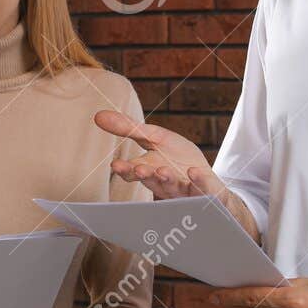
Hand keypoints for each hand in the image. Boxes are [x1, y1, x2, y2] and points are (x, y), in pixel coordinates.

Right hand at [93, 109, 260, 239]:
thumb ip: (128, 128)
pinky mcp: (205, 192)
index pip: (133, 172)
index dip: (125, 170)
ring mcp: (185, 189)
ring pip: (173, 186)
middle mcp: (164, 183)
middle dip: (144, 175)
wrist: (209, 184)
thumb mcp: (155, 138)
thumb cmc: (179, 160)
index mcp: (149, 171)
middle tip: (138, 170)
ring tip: (163, 170)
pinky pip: (203, 189)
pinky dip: (199, 181)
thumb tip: (98, 115)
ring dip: (166, 178)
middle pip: (151, 180)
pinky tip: (194, 172)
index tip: (116, 165)